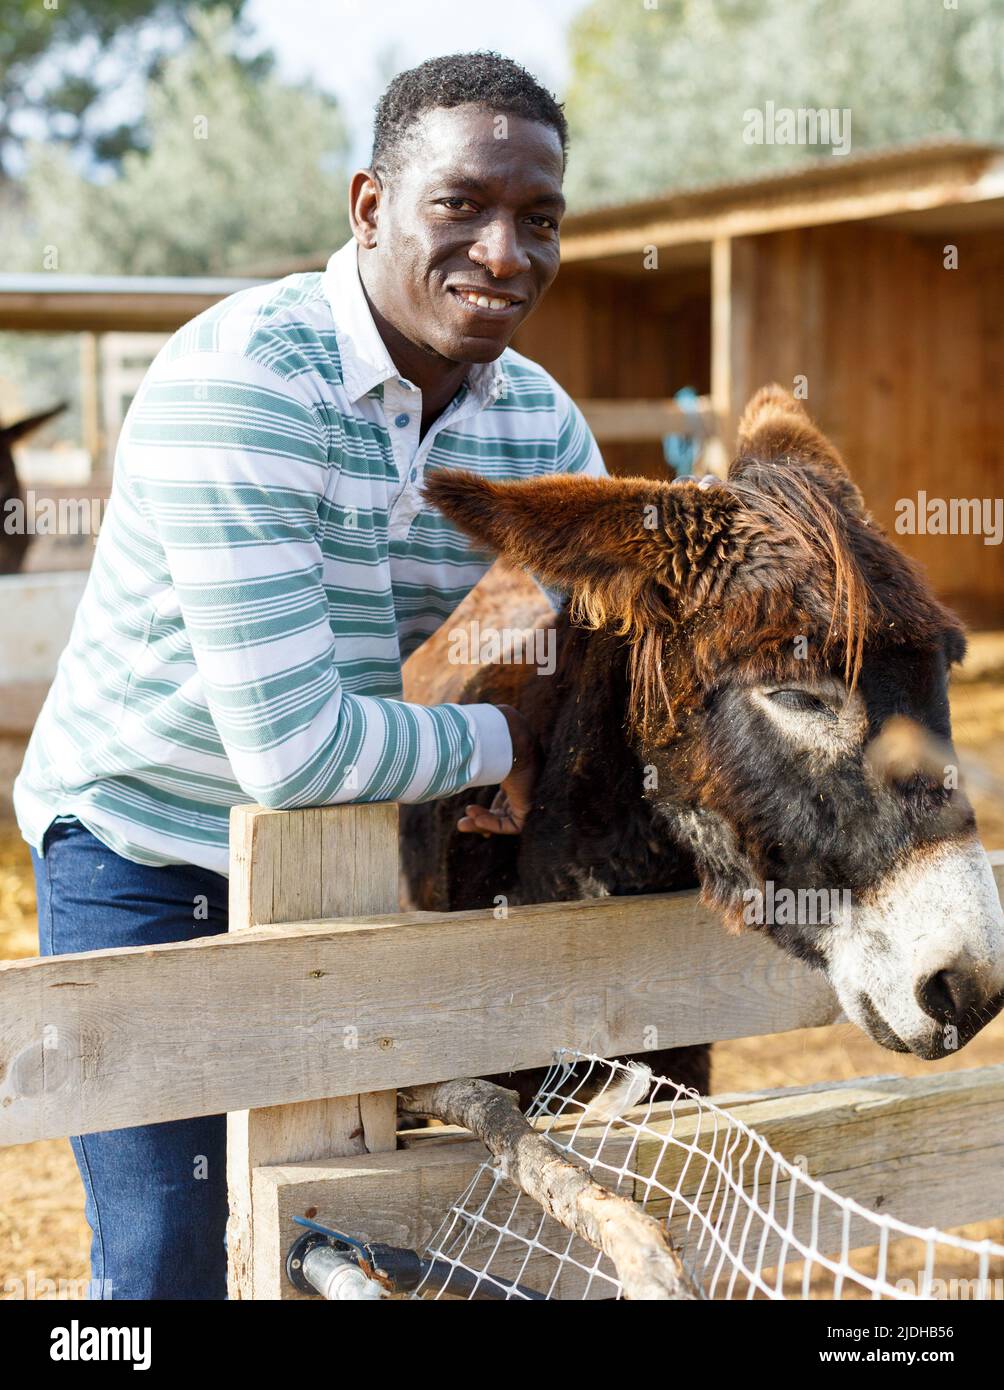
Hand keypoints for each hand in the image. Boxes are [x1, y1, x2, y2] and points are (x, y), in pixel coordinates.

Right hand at [458, 704, 538, 835]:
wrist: (511, 738)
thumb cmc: (489, 739)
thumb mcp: (472, 749)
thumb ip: (461, 756)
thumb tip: (435, 755)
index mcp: (514, 771)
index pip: (504, 796)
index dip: (488, 808)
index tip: (468, 811)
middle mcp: (522, 784)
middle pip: (503, 809)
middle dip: (482, 819)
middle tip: (461, 824)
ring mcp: (526, 794)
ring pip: (505, 819)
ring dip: (482, 823)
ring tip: (462, 823)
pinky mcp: (529, 804)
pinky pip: (513, 825)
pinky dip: (493, 825)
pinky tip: (477, 818)